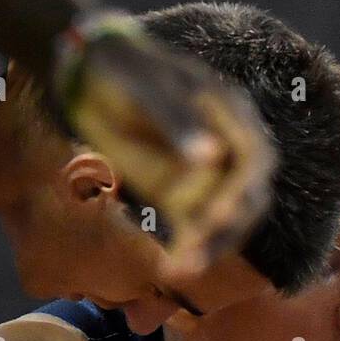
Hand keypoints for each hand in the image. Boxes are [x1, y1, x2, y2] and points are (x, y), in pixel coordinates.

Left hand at [51, 13, 275, 271]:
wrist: (86, 75)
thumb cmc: (120, 69)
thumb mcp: (145, 88)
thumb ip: (177, 121)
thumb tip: (214, 158)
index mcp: (231, 114)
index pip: (253, 161)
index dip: (242, 191)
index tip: (220, 215)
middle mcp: (228, 150)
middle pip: (247, 201)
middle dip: (227, 229)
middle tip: (199, 252)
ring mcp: (206, 177)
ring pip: (223, 224)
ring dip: (207, 249)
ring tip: (180, 271)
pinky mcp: (181, 198)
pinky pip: (193, 232)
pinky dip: (185, 253)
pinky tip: (170, 271)